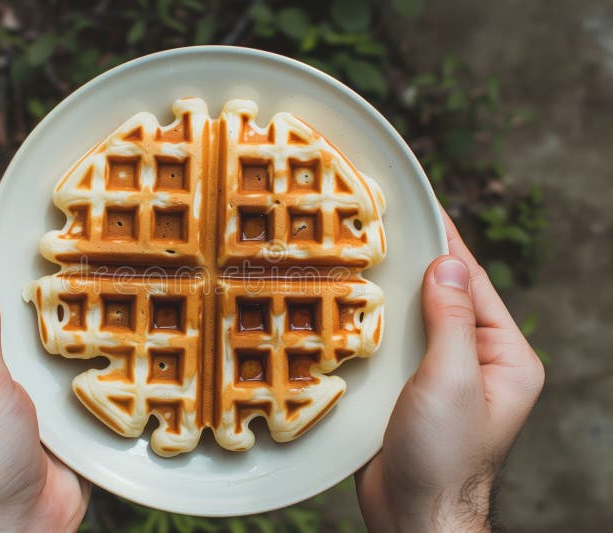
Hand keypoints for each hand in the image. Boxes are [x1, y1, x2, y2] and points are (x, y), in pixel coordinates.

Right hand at [356, 210, 544, 531]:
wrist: (413, 515)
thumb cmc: (443, 455)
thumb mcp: (452, 379)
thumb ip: (450, 319)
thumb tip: (447, 262)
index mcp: (505, 356)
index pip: (474, 285)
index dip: (448, 245)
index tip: (424, 208)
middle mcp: (477, 361)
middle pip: (446, 297)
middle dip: (418, 263)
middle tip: (384, 223)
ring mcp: (443, 375)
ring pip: (418, 318)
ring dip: (394, 290)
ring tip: (366, 253)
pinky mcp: (411, 388)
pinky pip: (397, 343)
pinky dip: (378, 320)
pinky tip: (353, 301)